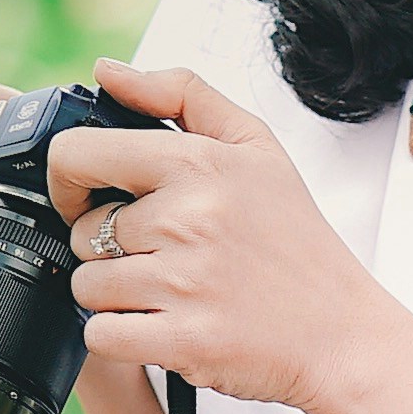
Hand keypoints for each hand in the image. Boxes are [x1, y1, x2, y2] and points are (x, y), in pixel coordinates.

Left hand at [45, 61, 408, 413]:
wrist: (341, 332)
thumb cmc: (294, 239)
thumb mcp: (255, 145)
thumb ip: (179, 94)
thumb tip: (105, 71)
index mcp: (199, 163)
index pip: (78, 154)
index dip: (71, 178)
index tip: (93, 197)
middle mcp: (188, 219)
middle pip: (82, 231)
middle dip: (109, 246)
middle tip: (162, 253)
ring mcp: (184, 284)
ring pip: (88, 286)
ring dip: (117, 295)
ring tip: (170, 291)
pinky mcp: (182, 342)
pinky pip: (102, 336)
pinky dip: (122, 337)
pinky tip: (163, 325)